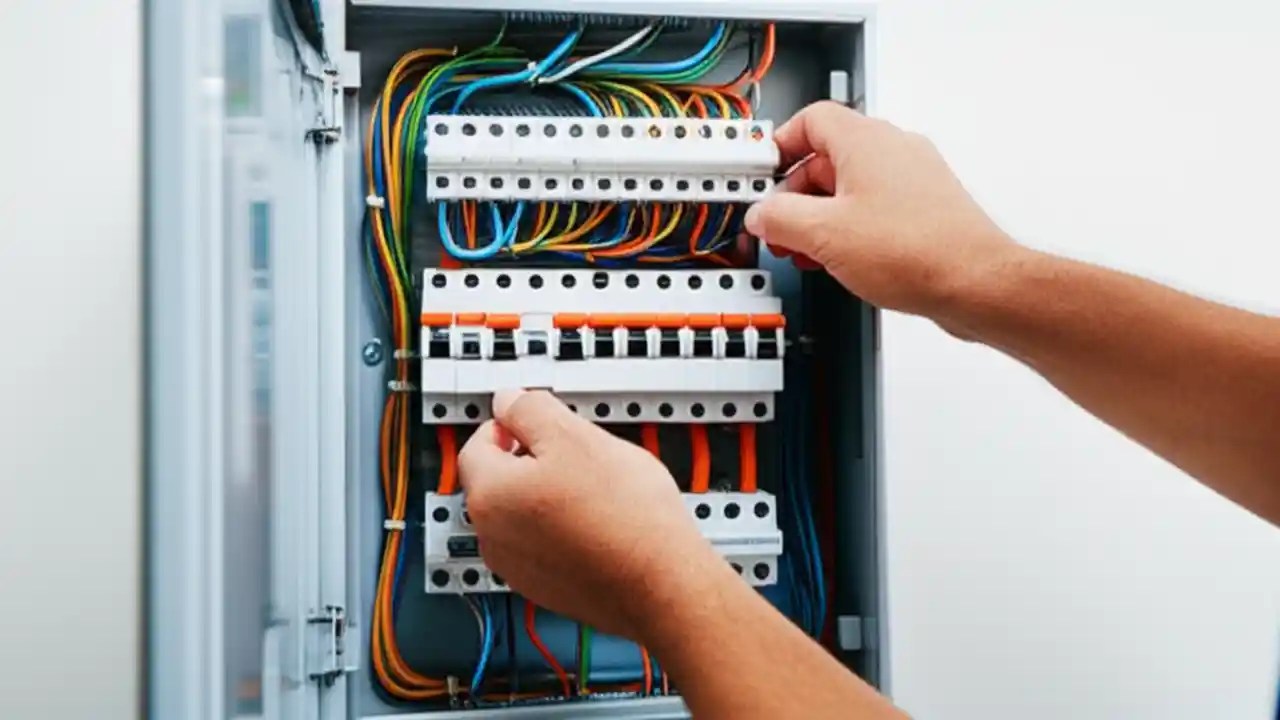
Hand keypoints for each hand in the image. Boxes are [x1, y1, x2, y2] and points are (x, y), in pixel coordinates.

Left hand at [457, 390, 723, 638]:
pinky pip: (543, 545)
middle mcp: (493, 537)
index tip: (537, 422)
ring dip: (547, 496)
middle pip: (499, 480)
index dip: (510, 424)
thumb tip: (509, 401)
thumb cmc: (623, 516)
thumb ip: (531, 411)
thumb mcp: (575, 436)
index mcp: (490, 495)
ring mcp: (517, 568)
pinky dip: (562, 529)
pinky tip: (598, 523)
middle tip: (575, 454)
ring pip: (522, 514)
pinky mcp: (546, 588)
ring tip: (593, 492)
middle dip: (531, 461)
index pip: (478, 442)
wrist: (662, 583)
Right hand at [746, 101, 1018, 316]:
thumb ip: (779, 219)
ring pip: (850, 187)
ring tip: (804, 249)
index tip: (760, 175)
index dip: (778, 145)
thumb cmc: (918, 251)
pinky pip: (874, 207)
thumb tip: (761, 215)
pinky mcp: (924, 209)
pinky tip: (838, 259)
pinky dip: (848, 227)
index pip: (810, 119)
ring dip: (819, 216)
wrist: (976, 283)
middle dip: (794, 195)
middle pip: (826, 158)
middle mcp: (893, 150)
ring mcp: (912, 179)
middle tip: (777, 226)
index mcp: (866, 140)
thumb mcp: (823, 235)